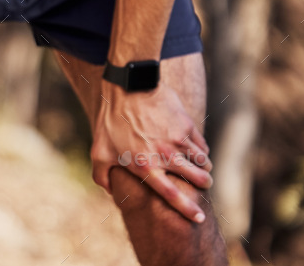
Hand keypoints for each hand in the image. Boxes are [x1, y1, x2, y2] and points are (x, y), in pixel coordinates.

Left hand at [90, 81, 212, 222]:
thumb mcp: (99, 149)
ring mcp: (178, 139)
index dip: (188, 210)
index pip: (172, 196)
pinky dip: (201, 150)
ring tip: (201, 167)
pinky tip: (197, 149)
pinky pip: (201, 143)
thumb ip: (102, 175)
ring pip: (203, 161)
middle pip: (197, 179)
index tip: (199, 219)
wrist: (129, 85)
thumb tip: (110, 191)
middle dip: (204, 185)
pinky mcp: (186, 123)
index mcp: (146, 166)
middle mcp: (166, 155)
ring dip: (204, 167)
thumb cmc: (111, 118)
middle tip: (204, 184)